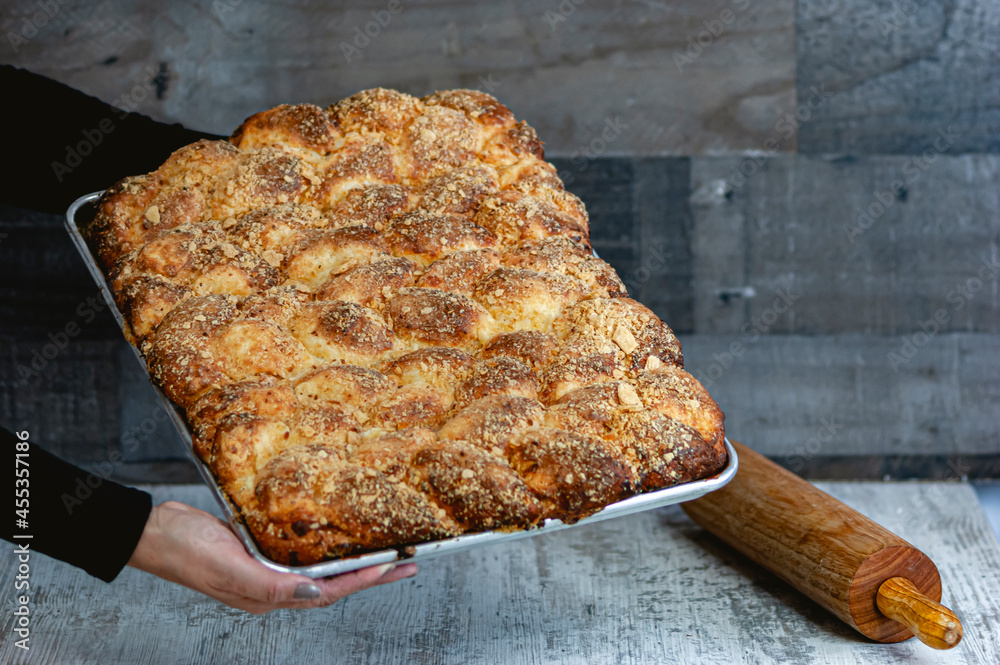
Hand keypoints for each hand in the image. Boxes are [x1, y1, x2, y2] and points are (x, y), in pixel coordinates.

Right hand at [127, 501, 416, 613]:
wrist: (153, 532)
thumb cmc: (185, 550)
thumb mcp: (228, 568)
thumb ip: (269, 586)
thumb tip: (313, 595)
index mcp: (268, 595)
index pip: (329, 592)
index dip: (364, 580)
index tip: (394, 567)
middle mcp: (271, 586)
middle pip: (332, 584)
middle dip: (371, 574)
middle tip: (407, 562)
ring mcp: (264, 569)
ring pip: (319, 569)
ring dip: (352, 562)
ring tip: (383, 552)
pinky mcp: (257, 550)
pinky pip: (299, 552)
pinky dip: (323, 546)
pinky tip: (335, 535)